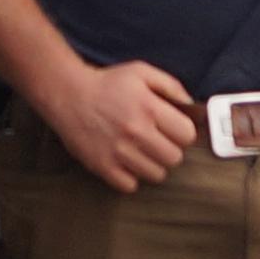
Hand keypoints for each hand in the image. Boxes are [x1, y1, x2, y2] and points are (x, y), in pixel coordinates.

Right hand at [39, 55, 200, 190]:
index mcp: (149, 107)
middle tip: (157, 141)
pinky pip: (131, 185)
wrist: (67, 95)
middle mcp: (135, 131)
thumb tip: (192, 105)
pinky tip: (126, 161)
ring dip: (152, 164)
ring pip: (156, 175)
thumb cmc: (107, 83)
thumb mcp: (141, 72)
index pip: (187, 135)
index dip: (183, 132)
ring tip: (141, 151)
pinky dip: (131, 177)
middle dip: (170, 150)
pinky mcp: (103, 166)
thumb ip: (171, 86)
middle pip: (174, 158)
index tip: (172, 129)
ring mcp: (118, 152)